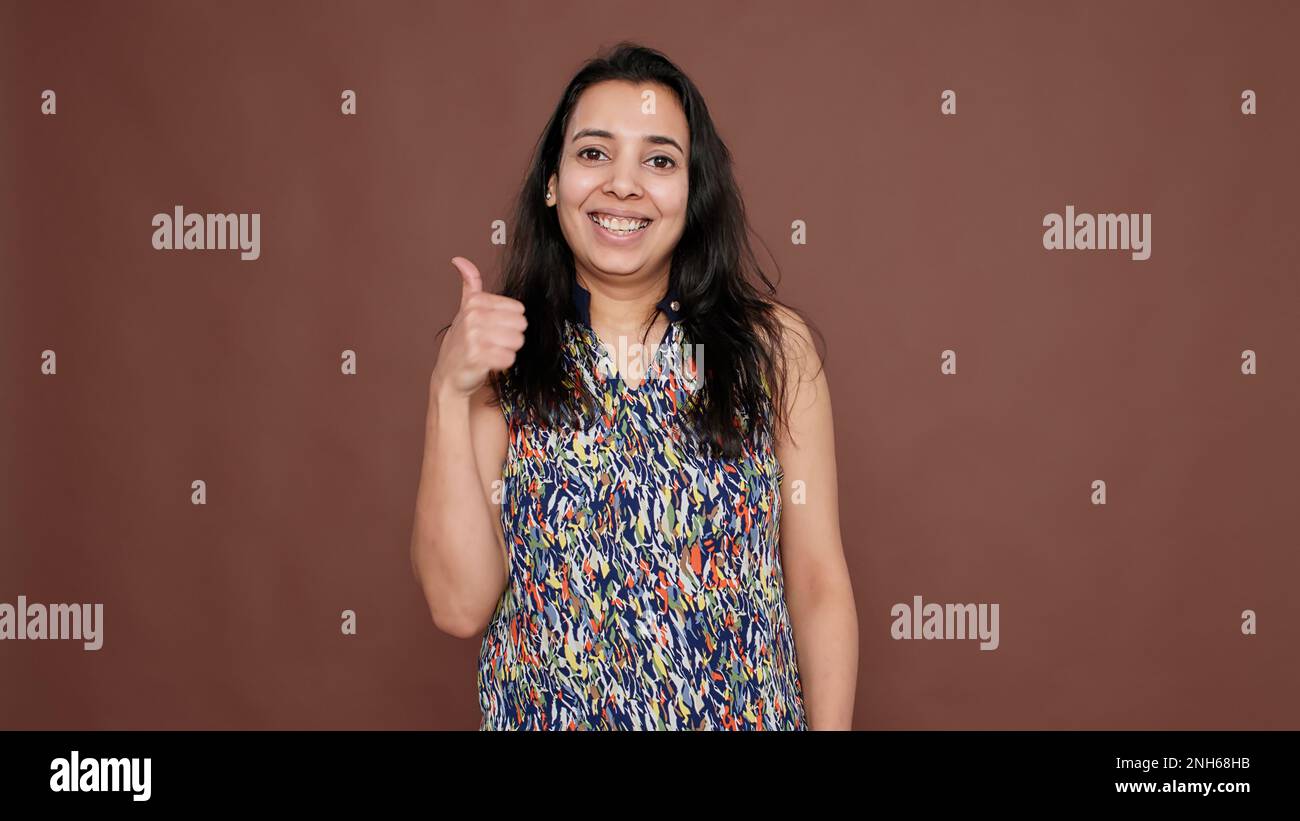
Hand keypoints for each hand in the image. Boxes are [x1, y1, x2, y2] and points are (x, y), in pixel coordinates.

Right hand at [430, 257, 526, 397]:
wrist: (448, 375)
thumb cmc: (461, 342)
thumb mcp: (465, 309)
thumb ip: (469, 284)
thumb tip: (459, 259)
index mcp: (475, 302)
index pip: (518, 309)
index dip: (509, 322)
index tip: (492, 328)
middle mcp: (474, 316)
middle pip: (521, 325)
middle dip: (511, 337)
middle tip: (493, 343)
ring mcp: (474, 337)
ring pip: (517, 341)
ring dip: (507, 350)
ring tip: (491, 352)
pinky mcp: (478, 357)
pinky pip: (510, 358)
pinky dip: (503, 364)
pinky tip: (489, 363)